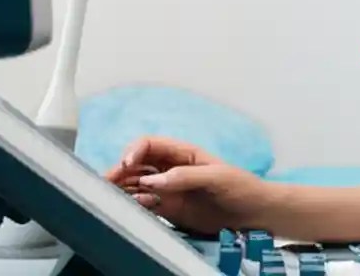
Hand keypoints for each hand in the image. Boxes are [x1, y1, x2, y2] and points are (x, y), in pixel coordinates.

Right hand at [104, 135, 269, 234]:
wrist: (254, 214)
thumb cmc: (242, 188)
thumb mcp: (219, 177)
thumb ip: (186, 176)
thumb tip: (154, 181)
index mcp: (183, 153)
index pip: (150, 145)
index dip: (134, 151)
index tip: (126, 164)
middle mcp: (171, 169)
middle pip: (136, 165)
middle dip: (119, 171)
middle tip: (105, 185)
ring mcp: (168, 189)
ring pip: (135, 185)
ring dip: (122, 189)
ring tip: (111, 198)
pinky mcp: (168, 209)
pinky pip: (144, 205)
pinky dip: (133, 206)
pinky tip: (131, 209)